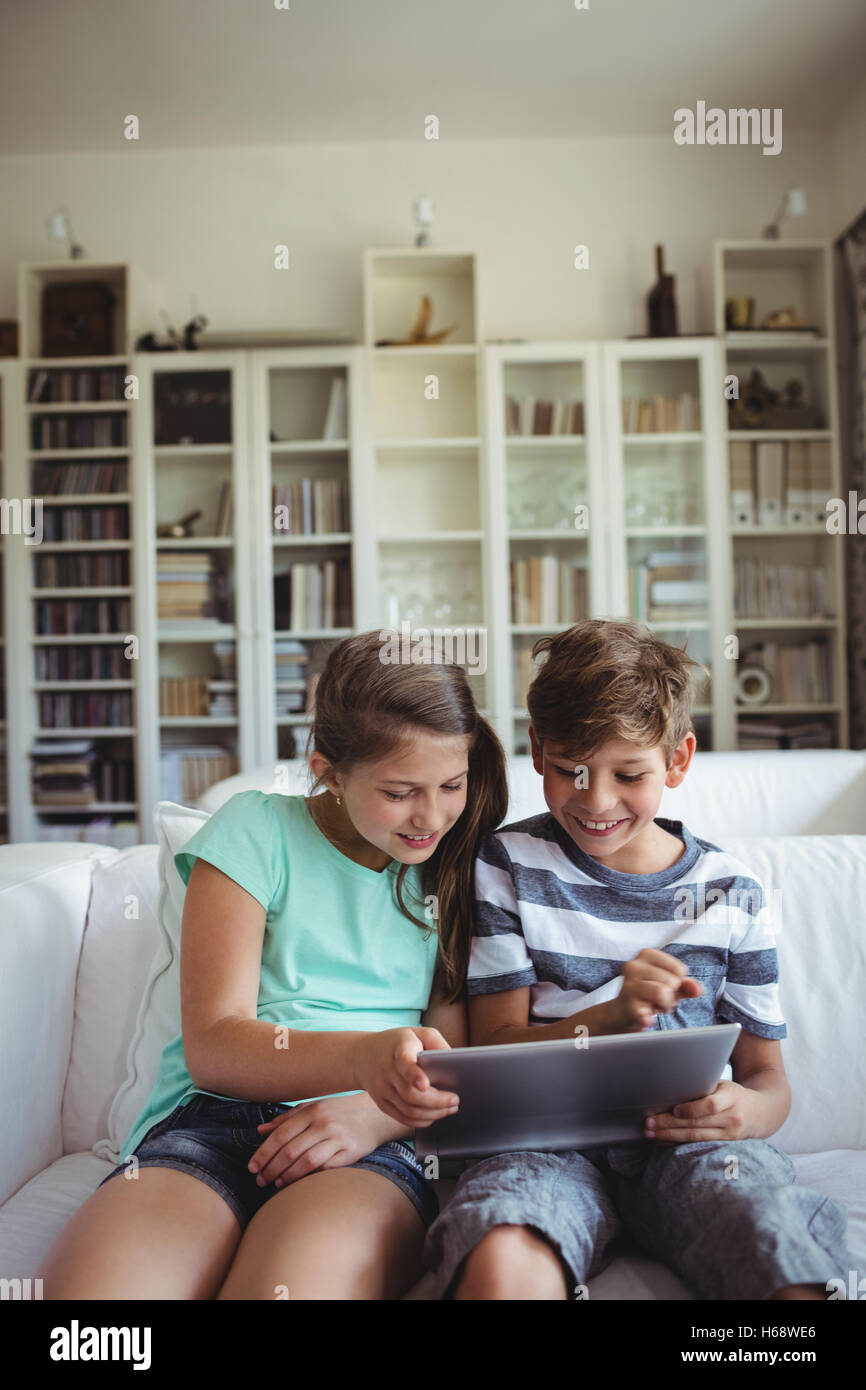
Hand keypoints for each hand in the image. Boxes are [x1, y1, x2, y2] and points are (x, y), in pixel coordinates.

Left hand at [248, 1093, 394, 1189]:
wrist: (374, 1114)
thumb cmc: (339, 1112)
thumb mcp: (313, 1108)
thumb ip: (286, 1119)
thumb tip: (261, 1131)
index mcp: (312, 1111)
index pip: (281, 1135)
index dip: (263, 1153)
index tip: (251, 1167)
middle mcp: (324, 1124)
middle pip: (290, 1150)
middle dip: (271, 1168)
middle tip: (259, 1180)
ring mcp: (337, 1138)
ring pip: (306, 1161)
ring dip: (287, 1175)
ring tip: (275, 1184)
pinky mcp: (349, 1153)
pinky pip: (325, 1168)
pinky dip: (308, 1177)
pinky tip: (297, 1183)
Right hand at [354, 1026, 458, 1127]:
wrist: (363, 1056)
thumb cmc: (398, 1043)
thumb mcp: (418, 1032)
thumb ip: (436, 1043)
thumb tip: (453, 1061)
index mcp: (398, 1049)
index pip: (404, 1062)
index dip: (414, 1074)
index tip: (425, 1085)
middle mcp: (387, 1070)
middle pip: (410, 1094)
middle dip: (437, 1101)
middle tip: (455, 1101)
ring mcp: (382, 1089)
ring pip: (408, 1110)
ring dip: (433, 1113)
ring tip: (450, 1108)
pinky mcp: (382, 1103)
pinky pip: (402, 1118)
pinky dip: (421, 1120)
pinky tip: (434, 1116)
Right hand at [612, 948, 702, 1031]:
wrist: (623, 1012)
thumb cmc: (649, 993)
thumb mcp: (670, 984)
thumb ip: (687, 985)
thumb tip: (698, 989)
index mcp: (646, 954)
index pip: (678, 969)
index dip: (678, 982)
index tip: (666, 986)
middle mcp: (634, 966)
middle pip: (672, 981)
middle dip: (671, 994)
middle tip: (659, 999)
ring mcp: (628, 986)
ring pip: (662, 993)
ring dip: (665, 1005)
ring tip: (655, 1005)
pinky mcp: (627, 1006)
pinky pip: (646, 1013)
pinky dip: (650, 1019)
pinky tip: (647, 1018)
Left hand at [645, 1079, 752, 1142]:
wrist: (760, 1114)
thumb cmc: (733, 1095)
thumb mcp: (724, 1085)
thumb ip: (703, 1087)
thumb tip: (670, 1087)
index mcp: (732, 1097)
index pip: (711, 1105)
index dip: (692, 1108)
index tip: (674, 1108)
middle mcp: (732, 1118)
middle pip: (698, 1124)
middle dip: (670, 1124)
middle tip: (649, 1123)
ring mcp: (730, 1136)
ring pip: (696, 1138)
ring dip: (670, 1136)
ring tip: (651, 1134)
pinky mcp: (725, 1147)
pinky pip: (698, 1147)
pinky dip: (678, 1144)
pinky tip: (663, 1141)